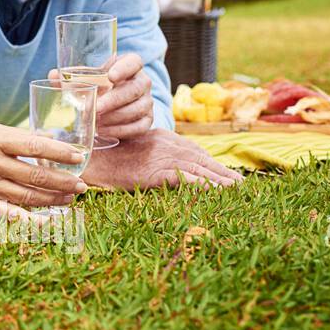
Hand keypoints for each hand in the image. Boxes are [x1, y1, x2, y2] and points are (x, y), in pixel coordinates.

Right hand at [0, 123, 88, 219]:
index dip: (59, 152)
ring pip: (28, 196)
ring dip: (54, 199)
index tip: (78, 156)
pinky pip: (10, 214)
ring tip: (70, 198)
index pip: (34, 146)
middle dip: (63, 181)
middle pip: (36, 175)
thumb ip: (16, 137)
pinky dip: (30, 220)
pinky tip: (48, 221)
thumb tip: (49, 138)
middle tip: (82, 184)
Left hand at [50, 52, 153, 139]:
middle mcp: (142, 82)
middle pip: (136, 88)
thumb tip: (53, 75)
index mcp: (130, 66)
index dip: (125, 68)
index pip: (134, 61)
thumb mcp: (85, 81)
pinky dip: (121, 130)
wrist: (112, 107)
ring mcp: (147, 102)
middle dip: (115, 99)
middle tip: (96, 108)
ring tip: (96, 122)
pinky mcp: (148, 120)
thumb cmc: (97, 88)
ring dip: (116, 117)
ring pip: (138, 108)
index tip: (110, 76)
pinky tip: (104, 131)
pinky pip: (139, 127)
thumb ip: (69, 78)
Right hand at [83, 127, 244, 190]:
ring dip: (219, 180)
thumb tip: (169, 165)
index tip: (228, 175)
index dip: (213, 163)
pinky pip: (184, 179)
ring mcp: (161, 157)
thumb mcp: (135, 147)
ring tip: (235, 190)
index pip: (194, 151)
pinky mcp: (154, 171)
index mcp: (162, 137)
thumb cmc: (108, 154)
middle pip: (201, 159)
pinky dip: (202, 185)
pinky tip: (215, 192)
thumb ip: (154, 150)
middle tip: (240, 184)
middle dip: (222, 172)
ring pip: (198, 169)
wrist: (89, 157)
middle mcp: (165, 145)